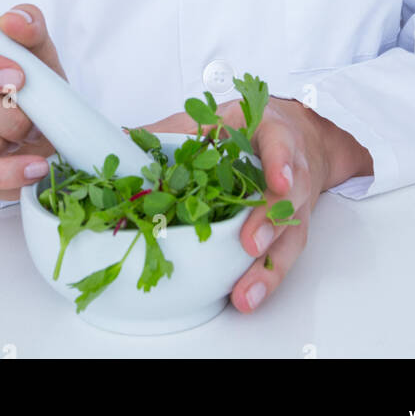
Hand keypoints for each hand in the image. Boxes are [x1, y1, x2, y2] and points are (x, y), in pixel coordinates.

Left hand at [141, 95, 342, 313]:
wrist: (288, 138)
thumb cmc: (243, 129)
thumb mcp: (210, 119)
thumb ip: (170, 130)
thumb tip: (120, 139)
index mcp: (268, 131)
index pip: (280, 141)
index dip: (280, 161)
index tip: (277, 182)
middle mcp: (290, 168)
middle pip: (290, 195)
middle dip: (271, 220)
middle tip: (250, 244)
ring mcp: (294, 203)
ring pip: (291, 233)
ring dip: (268, 266)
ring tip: (245, 292)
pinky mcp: (291, 230)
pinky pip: (284, 256)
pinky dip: (266, 278)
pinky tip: (246, 297)